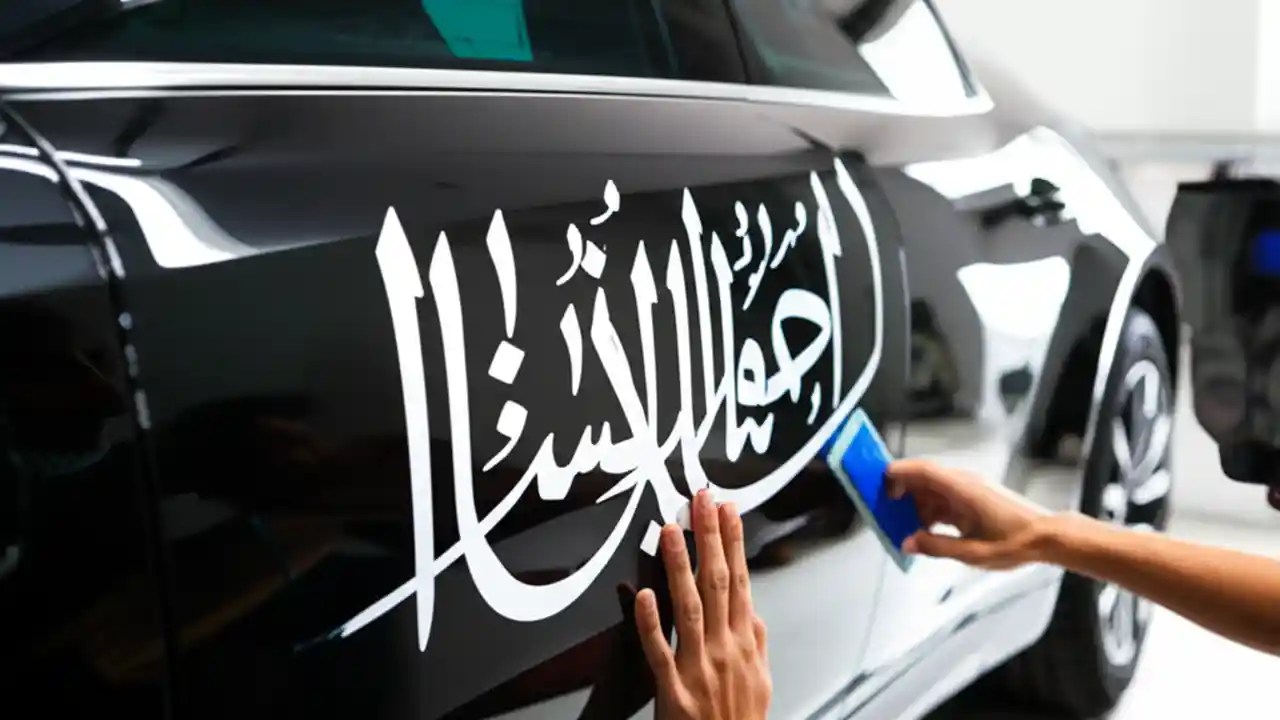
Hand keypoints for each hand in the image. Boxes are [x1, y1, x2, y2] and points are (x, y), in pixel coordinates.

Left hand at [634, 490, 770, 719]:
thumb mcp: (760, 680)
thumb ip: (755, 642)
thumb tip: (752, 609)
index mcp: (744, 643)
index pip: (738, 580)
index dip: (732, 542)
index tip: (726, 509)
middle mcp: (725, 650)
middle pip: (716, 583)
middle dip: (708, 538)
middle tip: (699, 500)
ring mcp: (699, 669)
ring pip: (688, 608)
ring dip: (678, 567)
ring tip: (668, 530)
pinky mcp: (674, 692)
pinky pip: (658, 652)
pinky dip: (652, 623)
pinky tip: (644, 595)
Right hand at [887, 459, 1051, 569]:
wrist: (1047, 537)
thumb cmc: (1016, 542)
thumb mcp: (972, 552)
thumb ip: (936, 547)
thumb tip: (907, 543)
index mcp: (963, 489)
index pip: (923, 470)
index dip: (899, 472)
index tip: (879, 482)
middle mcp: (965, 483)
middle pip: (924, 478)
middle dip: (902, 491)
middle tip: (884, 510)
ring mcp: (970, 490)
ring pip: (933, 490)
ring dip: (916, 505)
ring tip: (904, 527)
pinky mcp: (974, 499)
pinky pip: (945, 499)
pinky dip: (931, 511)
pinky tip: (926, 531)